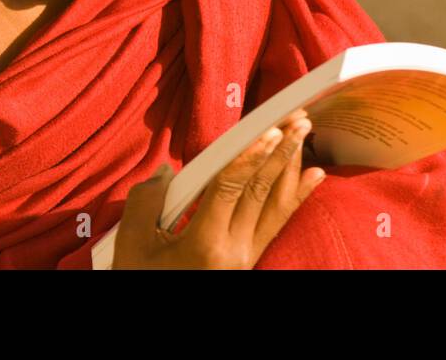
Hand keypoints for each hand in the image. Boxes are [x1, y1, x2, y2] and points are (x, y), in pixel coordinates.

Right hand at [112, 108, 324, 268]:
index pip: (232, 189)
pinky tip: (312, 175)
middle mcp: (234, 251)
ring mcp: (246, 257)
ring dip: (291, 166)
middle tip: (298, 119)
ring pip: (275, 205)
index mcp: (204, 245)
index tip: (269, 129)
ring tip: (305, 135)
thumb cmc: (142, 281)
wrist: (159, 325)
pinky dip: (295, 196)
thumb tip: (167, 170)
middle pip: (260, 192)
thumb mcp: (133, 244)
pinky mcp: (250, 259)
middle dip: (280, 152)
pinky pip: (277, 223)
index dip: (250, 156)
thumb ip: (147, 200)